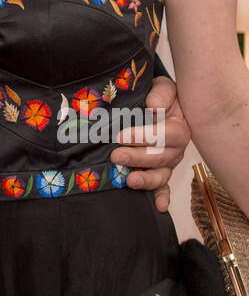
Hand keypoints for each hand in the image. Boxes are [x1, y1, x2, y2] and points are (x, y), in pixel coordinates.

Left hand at [110, 74, 189, 212]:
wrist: (158, 103)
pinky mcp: (161, 172)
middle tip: (116, 155)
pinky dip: (161, 197)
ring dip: (146, 180)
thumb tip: (152, 106)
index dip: (144, 136)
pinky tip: (158, 207)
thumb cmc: (160, 96)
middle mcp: (176, 149)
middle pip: (160, 157)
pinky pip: (163, 187)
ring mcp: (169, 163)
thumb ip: (161, 93)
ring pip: (161, 175)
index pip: (165, 134)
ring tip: (129, 181)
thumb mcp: (163, 87)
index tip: (122, 135)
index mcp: (179, 128)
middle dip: (137, 158)